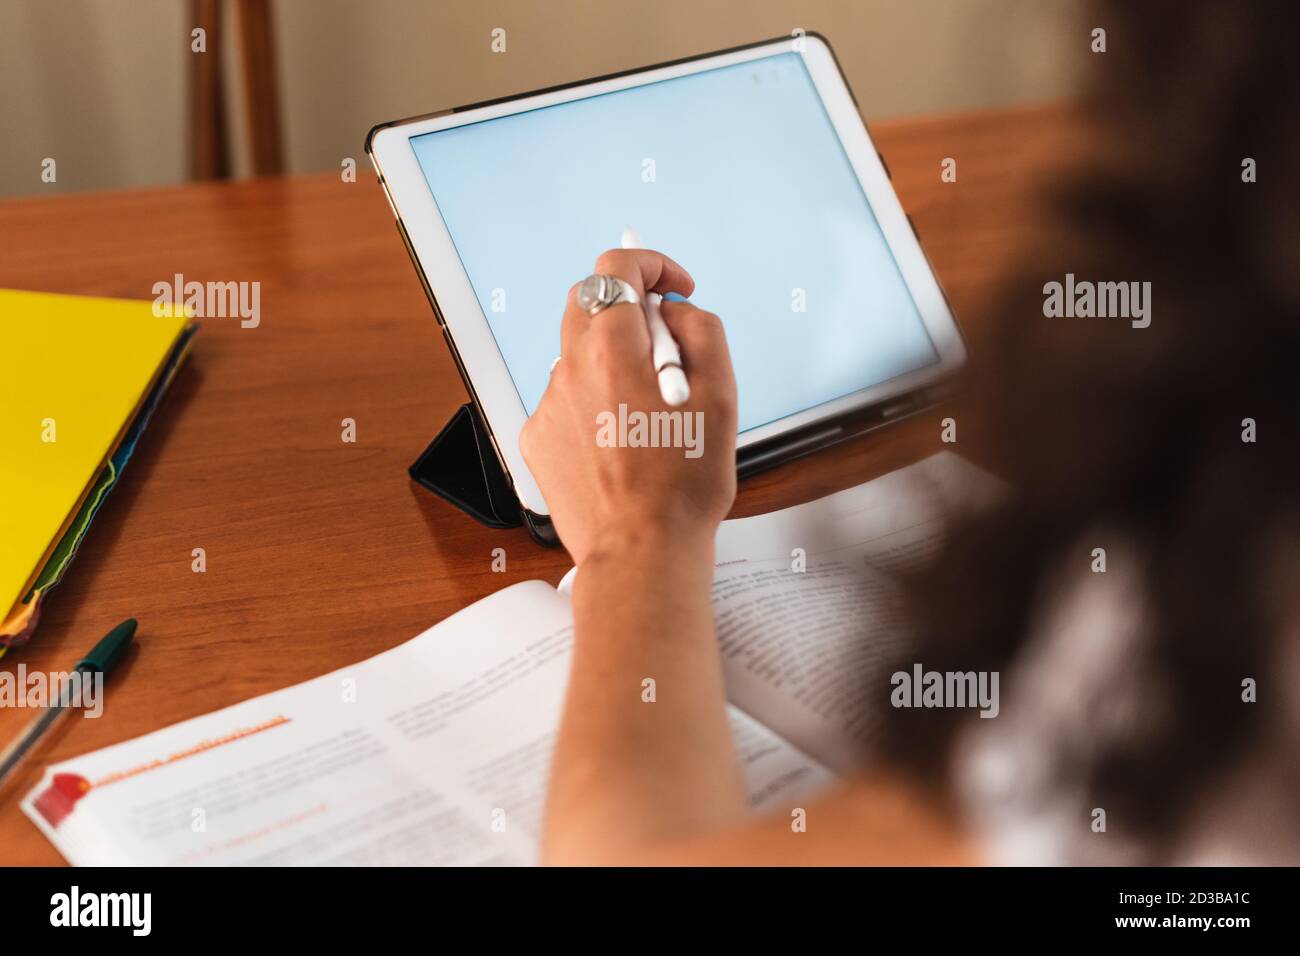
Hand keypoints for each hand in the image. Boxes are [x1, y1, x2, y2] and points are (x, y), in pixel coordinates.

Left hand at [520, 248, 737, 566]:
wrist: (640, 551)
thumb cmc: (682, 485)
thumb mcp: (721, 396)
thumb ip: (701, 332)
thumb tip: (675, 312)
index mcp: (614, 349)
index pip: (615, 268)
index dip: (650, 266)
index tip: (672, 288)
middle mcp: (570, 369)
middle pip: (587, 302)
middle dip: (626, 308)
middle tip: (663, 345)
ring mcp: (549, 404)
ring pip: (577, 356)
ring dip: (610, 362)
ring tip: (648, 412)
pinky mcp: (539, 438)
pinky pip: (565, 400)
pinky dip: (592, 404)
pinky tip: (621, 441)